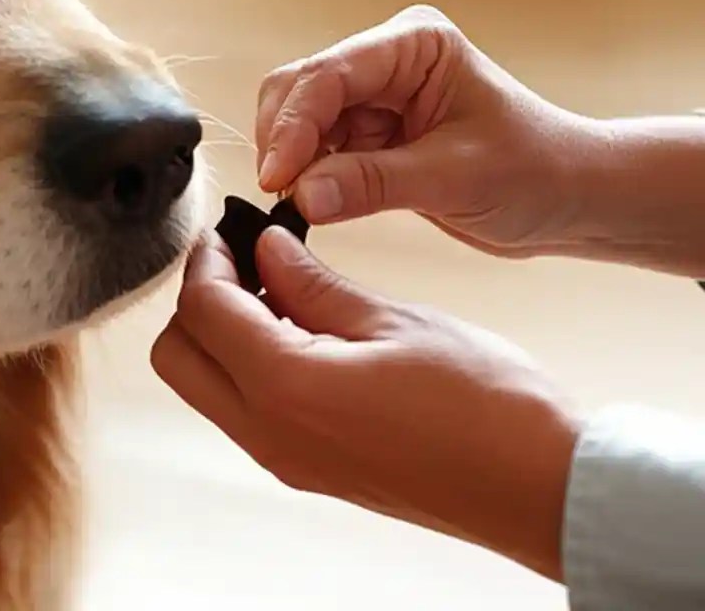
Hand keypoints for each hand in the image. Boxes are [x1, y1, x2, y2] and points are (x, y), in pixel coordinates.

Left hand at [151, 228, 579, 580]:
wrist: (538, 487)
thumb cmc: (486, 404)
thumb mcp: (393, 320)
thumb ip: (313, 284)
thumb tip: (266, 250)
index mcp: (284, 387)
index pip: (202, 311)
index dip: (207, 260)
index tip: (229, 229)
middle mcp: (268, 433)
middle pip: (178, 357)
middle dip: (197, 301)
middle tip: (242, 259)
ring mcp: (284, 460)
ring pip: (205, 388)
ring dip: (220, 335)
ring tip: (277, 289)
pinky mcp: (307, 471)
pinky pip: (244, 413)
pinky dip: (248, 367)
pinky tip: (300, 332)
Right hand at [254, 4, 601, 258]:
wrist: (567, 198)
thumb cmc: (535, 171)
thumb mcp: (454, 178)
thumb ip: (372, 183)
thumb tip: (300, 196)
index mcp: (413, 44)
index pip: (328, 75)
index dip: (293, 126)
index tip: (277, 179)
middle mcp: (386, 61)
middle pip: (298, 89)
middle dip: (283, 141)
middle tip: (281, 196)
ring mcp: (372, 98)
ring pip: (296, 122)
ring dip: (290, 163)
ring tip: (298, 206)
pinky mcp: (367, 136)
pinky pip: (313, 152)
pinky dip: (304, 179)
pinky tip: (312, 205)